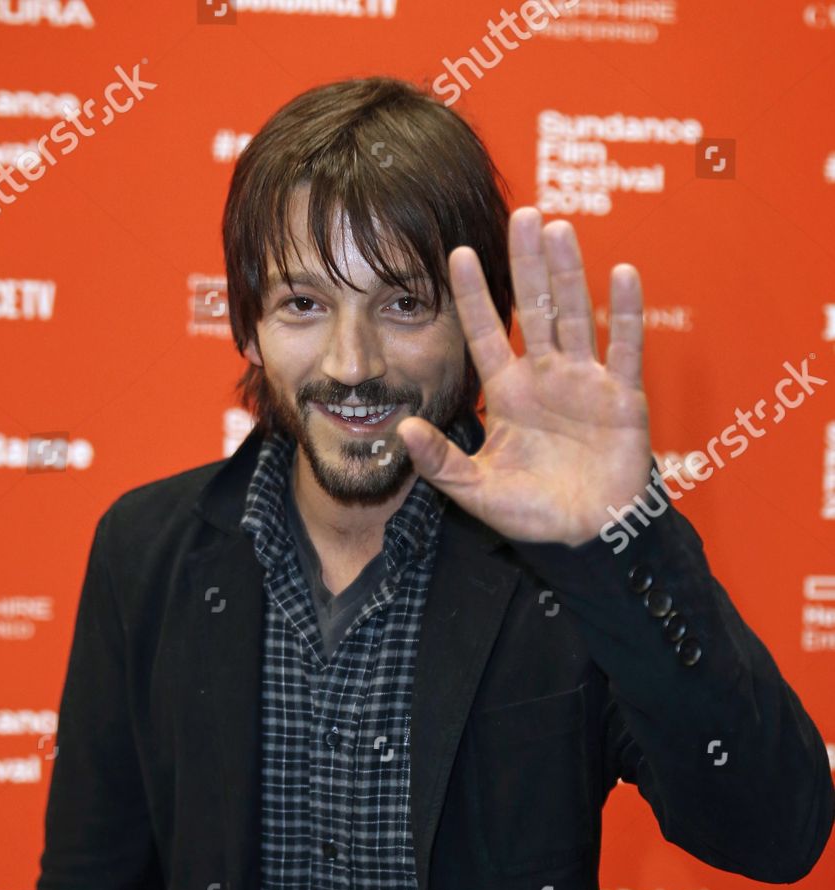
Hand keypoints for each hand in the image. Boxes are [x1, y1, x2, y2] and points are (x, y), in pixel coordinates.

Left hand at [396, 207, 652, 547]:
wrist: (588, 536)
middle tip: (521, 215)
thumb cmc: (533, 514)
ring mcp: (585, 382)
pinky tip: (622, 274)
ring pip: (575, 315)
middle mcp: (546, 377)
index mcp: (508, 394)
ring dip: (568, 273)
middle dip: (526, 264)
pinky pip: (624, 347)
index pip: (486, 334)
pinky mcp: (622, 395)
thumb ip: (442, 462)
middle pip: (535, 309)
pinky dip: (625, 311)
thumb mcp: (477, 492)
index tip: (458, 254)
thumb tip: (403, 429)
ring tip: (558, 229)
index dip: (473, 297)